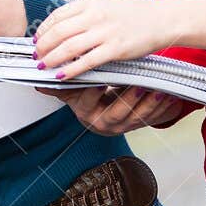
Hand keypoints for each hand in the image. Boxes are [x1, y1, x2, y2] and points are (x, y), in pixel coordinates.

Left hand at [33, 0, 169, 78]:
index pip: (57, 16)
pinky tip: (62, 76)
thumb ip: (85, 15)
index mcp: (91, 2)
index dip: (43, 31)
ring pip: (68, 47)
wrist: (163, 20)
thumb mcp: (106, 6)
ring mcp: (105, 32)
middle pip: (58, 32)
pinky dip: (70, 70)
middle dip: (42, 47)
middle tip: (35, 57)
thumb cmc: (135, 15)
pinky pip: (87, 62)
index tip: (36, 41)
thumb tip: (61, 30)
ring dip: (51, 59)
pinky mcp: (116, 49)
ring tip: (43, 67)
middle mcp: (95, 15)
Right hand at [40, 84, 189, 134]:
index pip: (88, 101)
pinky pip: (153, 119)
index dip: (94, 91)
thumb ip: (60, 87)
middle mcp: (104, 123)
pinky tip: (169, 95)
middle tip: (137, 85)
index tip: (101, 79)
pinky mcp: (142, 123)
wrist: (109, 113)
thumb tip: (36, 83)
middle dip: (127, 99)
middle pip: (116, 113)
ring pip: (137, 118)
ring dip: (149, 105)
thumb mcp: (74, 93)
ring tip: (157, 89)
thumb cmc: (91, 98)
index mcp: (86, 113)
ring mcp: (124, 125)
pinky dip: (162, 108)